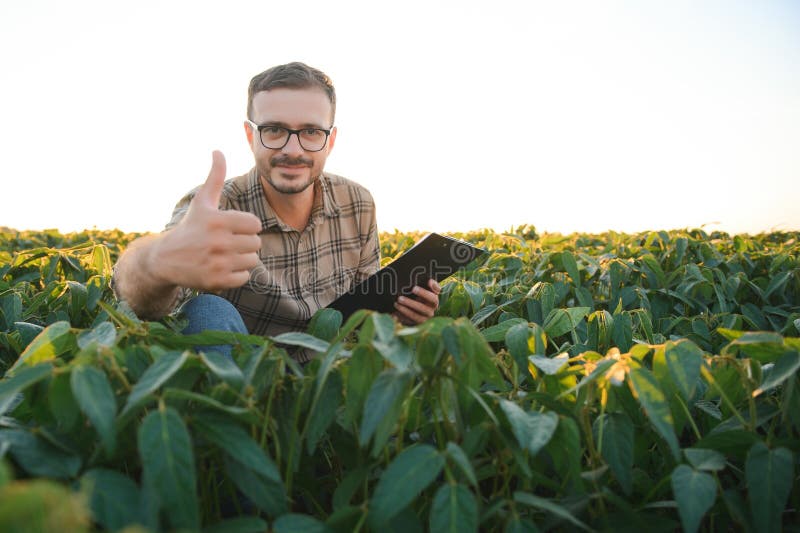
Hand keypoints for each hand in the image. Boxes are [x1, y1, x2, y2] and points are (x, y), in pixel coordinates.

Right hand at [150, 151, 261, 290]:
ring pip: (252, 260)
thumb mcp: (203, 202)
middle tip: (228, 243)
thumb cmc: (191, 227)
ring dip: (242, 259)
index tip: (232, 228)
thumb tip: (218, 150)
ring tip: (225, 255)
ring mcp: (217, 263)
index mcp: (218, 221)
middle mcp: (218, 242)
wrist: (166, 259)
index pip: (255, 224)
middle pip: (256, 243)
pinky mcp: (216, 281)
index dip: (246, 226)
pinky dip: (237, 274)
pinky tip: (222, 267)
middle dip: (245, 243)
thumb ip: (215, 177)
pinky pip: (244, 277)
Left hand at [393, 279, 440, 324]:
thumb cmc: (422, 294)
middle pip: (423, 308)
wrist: (418, 306)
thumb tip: (430, 281)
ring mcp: (423, 319)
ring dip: (404, 310)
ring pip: (415, 316)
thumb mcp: (427, 288)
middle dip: (411, 303)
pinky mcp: (414, 324)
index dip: (424, 293)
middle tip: (400, 298)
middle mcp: (430, 312)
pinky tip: (394, 313)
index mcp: (434, 302)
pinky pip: (407, 322)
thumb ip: (431, 284)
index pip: (433, 298)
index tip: (413, 288)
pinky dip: (400, 317)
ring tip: (396, 304)